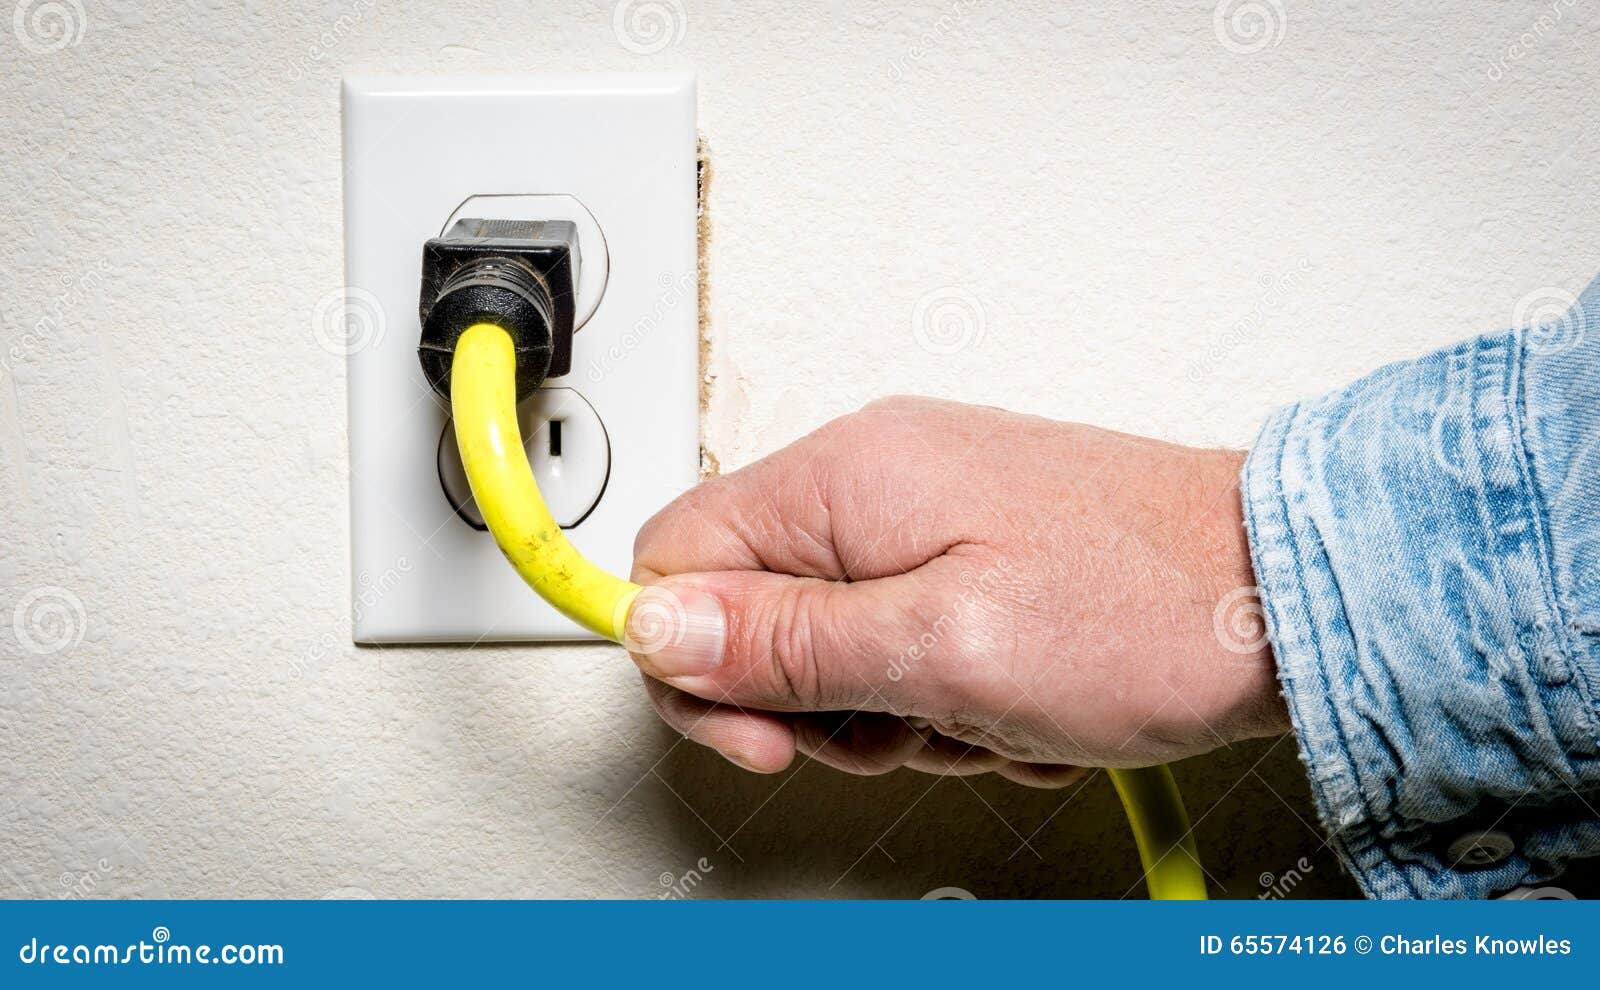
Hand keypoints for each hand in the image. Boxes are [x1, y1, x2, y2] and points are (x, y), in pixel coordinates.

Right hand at [624, 396, 1287, 786]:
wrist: (1285, 594)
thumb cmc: (1145, 609)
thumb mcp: (939, 648)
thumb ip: (783, 640)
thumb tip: (655, 626)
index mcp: (842, 478)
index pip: (675, 560)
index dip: (695, 663)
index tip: (762, 731)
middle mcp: (872, 475)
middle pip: (754, 612)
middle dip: (820, 703)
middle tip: (905, 723)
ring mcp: (925, 509)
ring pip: (834, 643)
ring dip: (896, 707)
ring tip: (985, 709)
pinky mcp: (971, 546)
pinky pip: (904, 639)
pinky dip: (947, 690)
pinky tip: (1016, 698)